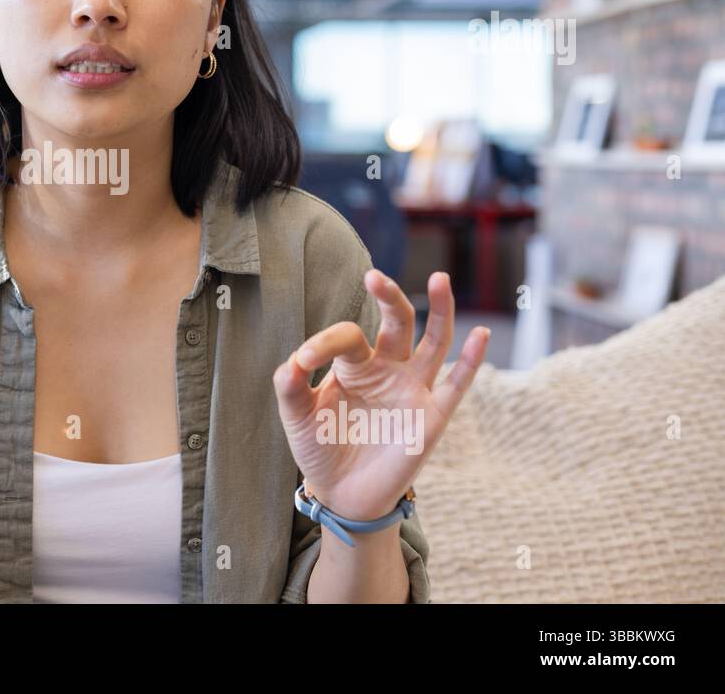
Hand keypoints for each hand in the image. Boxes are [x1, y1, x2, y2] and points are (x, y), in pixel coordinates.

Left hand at [272, 269, 488, 520]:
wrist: (343, 494)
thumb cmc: (320, 448)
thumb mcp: (297, 417)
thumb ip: (290, 387)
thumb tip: (292, 361)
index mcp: (353, 364)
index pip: (347, 336)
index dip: (324, 342)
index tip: (302, 360)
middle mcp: (387, 369)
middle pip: (397, 322)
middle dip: (389, 298)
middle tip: (374, 277)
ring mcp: (412, 390)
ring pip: (433, 342)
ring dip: (440, 310)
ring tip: (439, 279)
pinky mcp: (432, 416)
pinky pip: (457, 384)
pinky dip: (471, 360)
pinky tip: (481, 334)